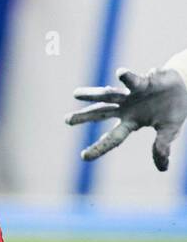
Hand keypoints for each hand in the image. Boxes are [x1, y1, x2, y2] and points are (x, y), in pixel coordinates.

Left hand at [66, 67, 186, 170]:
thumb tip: (162, 169)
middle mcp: (126, 108)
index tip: (83, 157)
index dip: (99, 147)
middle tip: (67, 120)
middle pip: (101, 113)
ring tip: (75, 94)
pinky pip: (134, 80)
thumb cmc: (172, 110)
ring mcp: (131, 94)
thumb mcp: (169, 131)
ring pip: (108, 94)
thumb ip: (162, 147)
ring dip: (93, 94)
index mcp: (131, 122)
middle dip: (85, 117)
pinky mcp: (143, 81)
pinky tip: (121, 73)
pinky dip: (129, 77)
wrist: (184, 88)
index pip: (112, 138)